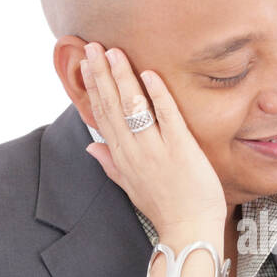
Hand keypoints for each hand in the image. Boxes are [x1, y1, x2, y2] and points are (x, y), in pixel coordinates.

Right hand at [80, 43, 228, 233]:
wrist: (190, 230)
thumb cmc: (165, 208)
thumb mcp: (131, 187)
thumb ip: (110, 164)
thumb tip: (91, 147)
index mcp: (122, 158)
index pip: (102, 116)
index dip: (93, 88)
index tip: (86, 64)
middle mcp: (134, 152)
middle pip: (112, 107)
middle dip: (102, 74)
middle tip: (93, 47)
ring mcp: (156, 150)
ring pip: (133, 108)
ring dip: (123, 78)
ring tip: (114, 52)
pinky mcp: (181, 150)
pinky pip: (167, 117)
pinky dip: (157, 95)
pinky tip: (149, 74)